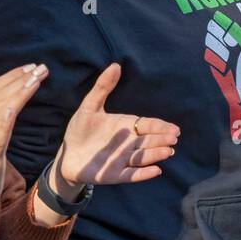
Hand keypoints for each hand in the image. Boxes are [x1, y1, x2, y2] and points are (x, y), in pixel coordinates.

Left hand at [53, 64, 180, 198]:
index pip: (148, 125)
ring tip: (168, 152)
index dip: (161, 127)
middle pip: (149, 141)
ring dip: (156, 155)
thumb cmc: (80, 130)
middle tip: (173, 138)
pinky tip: (156, 171)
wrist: (66, 155)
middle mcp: (128, 143)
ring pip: (143, 157)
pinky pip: (132, 175)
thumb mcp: (90, 106)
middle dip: (161, 140)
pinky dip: (144, 174)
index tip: (174, 128)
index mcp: (126, 126)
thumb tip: (116, 64)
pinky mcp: (115, 175)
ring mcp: (123, 160)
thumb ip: (103, 87)